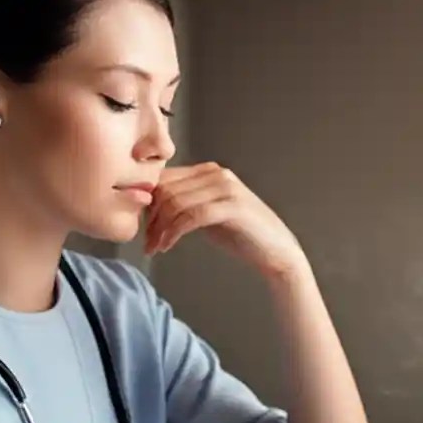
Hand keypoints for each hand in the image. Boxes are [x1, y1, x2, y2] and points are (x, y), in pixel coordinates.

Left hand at [143, 162, 308, 279]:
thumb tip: (151, 207)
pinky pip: (191, 217)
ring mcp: (226, 188)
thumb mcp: (208, 214)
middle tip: (147, 241)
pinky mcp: (232, 206)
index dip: (148, 202)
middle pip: (167, 189)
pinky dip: (173, 233)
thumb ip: (186, 204)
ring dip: (160, 228)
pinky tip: (168, 246)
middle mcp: (218, 174)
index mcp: (210, 171)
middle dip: (151, 218)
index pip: (166, 178)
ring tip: (155, 247)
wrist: (278, 251)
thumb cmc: (243, 235)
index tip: (143, 226)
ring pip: (176, 203)